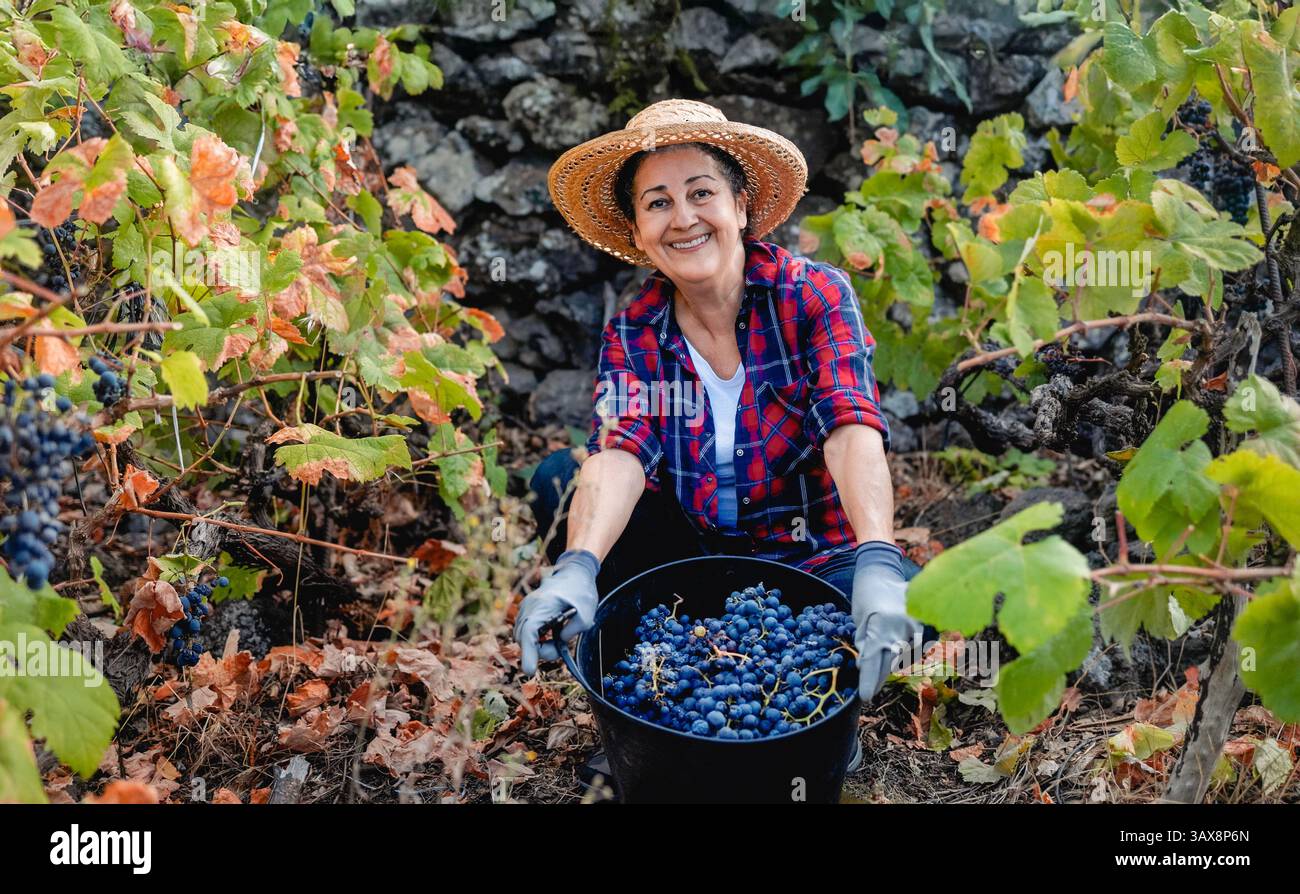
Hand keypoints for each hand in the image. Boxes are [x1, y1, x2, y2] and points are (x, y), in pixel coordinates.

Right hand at [514, 549, 599, 674]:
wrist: (575, 572)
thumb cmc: (581, 591)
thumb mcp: (587, 614)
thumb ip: (572, 631)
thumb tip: (559, 641)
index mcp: (542, 606)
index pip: (529, 634)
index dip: (528, 654)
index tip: (530, 671)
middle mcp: (529, 607)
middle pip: (524, 639)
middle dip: (540, 650)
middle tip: (560, 648)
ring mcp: (526, 608)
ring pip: (524, 637)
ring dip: (539, 645)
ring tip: (559, 638)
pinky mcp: (528, 611)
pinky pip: (527, 631)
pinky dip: (537, 638)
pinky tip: (552, 632)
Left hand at [851, 541, 921, 701]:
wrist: (882, 569)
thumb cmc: (865, 595)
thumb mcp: (858, 620)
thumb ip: (864, 643)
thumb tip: (864, 665)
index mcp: (882, 626)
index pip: (875, 661)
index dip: (870, 681)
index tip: (865, 697)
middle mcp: (902, 627)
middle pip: (892, 663)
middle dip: (880, 676)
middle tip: (870, 686)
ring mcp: (917, 625)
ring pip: (906, 656)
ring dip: (894, 662)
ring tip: (882, 659)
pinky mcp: (926, 622)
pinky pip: (918, 645)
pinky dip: (908, 650)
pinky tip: (898, 646)